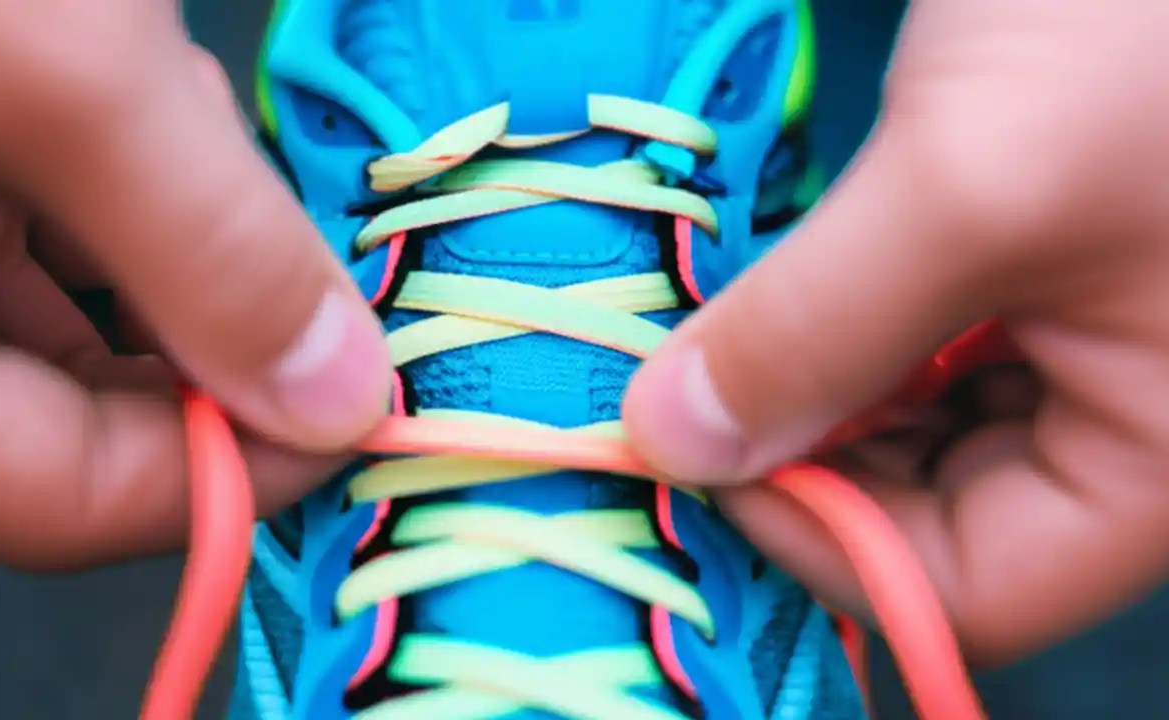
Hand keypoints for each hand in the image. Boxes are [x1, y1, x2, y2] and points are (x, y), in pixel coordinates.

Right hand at [0, 3, 390, 568]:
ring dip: (177, 244)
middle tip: (293, 243)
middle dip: (216, 336)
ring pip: (81, 323)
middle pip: (80, 420)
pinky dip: (127, 192)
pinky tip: (132, 98)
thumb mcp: (65, 75)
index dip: (232, 472)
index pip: (63, 501)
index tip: (361, 404)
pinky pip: (51, 240)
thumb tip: (341, 403)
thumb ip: (216, 260)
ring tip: (155, 103)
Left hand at [624, 1, 1168, 664]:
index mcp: (1158, 465)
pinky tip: (783, 282)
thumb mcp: (972, 184)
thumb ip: (815, 333)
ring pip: (907, 430)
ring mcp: (1077, 351)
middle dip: (797, 452)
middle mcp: (1123, 427)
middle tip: (686, 381)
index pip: (962, 588)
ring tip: (727, 322)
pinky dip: (835, 327)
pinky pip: (914, 348)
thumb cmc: (1152, 26)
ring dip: (804, 387)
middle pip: (926, 516)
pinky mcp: (1029, 279)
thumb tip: (665, 442)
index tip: (696, 446)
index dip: (812, 534)